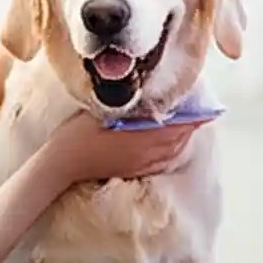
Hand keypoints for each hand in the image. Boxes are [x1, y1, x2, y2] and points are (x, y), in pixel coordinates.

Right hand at [40, 112, 209, 185]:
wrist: (64, 164)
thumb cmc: (79, 134)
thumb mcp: (103, 110)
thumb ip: (130, 104)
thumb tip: (153, 92)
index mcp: (143, 137)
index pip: (181, 123)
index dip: (194, 110)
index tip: (198, 96)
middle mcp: (149, 154)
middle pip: (183, 136)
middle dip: (190, 119)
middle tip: (191, 102)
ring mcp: (145, 165)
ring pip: (177, 148)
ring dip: (182, 133)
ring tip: (183, 117)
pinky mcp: (138, 171)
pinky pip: (166, 159)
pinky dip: (172, 146)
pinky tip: (169, 137)